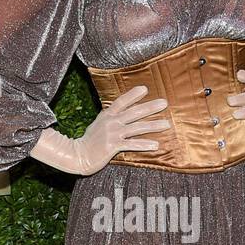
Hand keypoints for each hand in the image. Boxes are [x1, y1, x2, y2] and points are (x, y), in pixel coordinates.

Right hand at [29, 84, 169, 175]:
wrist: (77, 155)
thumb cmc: (88, 142)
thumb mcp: (98, 125)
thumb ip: (109, 118)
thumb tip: (119, 113)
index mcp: (107, 115)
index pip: (121, 101)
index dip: (133, 94)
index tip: (145, 89)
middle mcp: (111, 122)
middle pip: (134, 112)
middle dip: (150, 107)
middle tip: (164, 102)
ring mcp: (112, 134)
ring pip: (136, 128)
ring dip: (153, 125)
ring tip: (166, 124)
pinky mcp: (112, 146)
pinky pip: (131, 144)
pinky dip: (144, 144)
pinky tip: (156, 145)